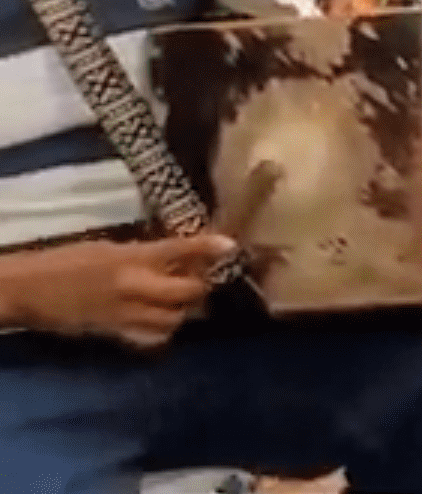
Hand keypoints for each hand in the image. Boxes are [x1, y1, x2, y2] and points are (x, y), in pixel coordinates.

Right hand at [7, 234, 235, 347]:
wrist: (28, 290)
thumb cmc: (66, 261)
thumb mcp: (107, 248)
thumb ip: (144, 253)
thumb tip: (179, 254)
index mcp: (130, 257)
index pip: (179, 250)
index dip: (208, 247)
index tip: (231, 245)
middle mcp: (134, 286)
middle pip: (187, 292)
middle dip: (201, 286)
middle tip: (202, 279)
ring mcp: (126, 313)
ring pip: (174, 318)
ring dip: (184, 310)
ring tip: (181, 301)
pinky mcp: (116, 333)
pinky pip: (152, 336)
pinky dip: (163, 329)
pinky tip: (159, 320)